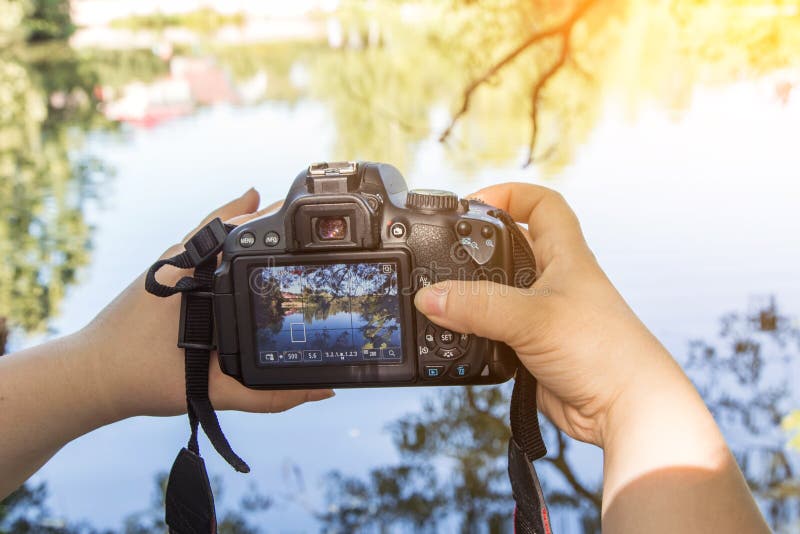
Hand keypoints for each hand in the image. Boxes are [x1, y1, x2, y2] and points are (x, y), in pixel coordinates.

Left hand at [82, 189, 333, 419]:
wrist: (90, 378)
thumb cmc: (144, 380)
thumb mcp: (212, 390)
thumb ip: (268, 396)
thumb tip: (321, 390)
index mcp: (198, 280)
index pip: (243, 238)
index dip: (274, 223)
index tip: (301, 212)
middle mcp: (182, 262)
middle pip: (232, 228)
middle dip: (266, 218)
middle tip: (300, 213)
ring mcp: (168, 263)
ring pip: (213, 233)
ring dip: (244, 224)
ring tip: (278, 217)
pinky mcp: (161, 271)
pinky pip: (197, 244)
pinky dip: (220, 232)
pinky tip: (240, 223)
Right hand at [413, 183, 686, 446]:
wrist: (625, 411)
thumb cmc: (605, 353)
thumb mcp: (534, 318)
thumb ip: (479, 306)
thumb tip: (430, 298)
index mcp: (565, 256)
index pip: (541, 204)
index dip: (508, 194)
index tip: (471, 204)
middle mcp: (554, 281)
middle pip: (510, 247)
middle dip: (478, 249)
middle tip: (445, 255)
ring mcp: (542, 316)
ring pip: (497, 294)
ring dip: (472, 297)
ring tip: (445, 301)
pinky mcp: (532, 349)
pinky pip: (493, 332)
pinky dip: (474, 334)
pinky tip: (460, 341)